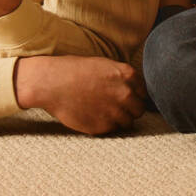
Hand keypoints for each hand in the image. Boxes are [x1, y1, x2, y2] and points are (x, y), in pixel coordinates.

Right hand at [15, 55, 145, 133]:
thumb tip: (135, 90)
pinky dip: (105, 125)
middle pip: (139, 109)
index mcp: (127, 75)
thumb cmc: (74, 71)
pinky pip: (112, 130)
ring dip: (119, 119)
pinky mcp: (103, 126)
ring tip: (103, 112)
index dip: (135, 96)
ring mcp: (115, 111)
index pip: (144, 93)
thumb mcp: (104, 65)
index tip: (125, 98)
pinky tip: (93, 116)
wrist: (52, 83)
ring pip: (128, 122)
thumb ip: (122, 78)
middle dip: (130, 109)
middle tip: (115, 108)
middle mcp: (125, 94)